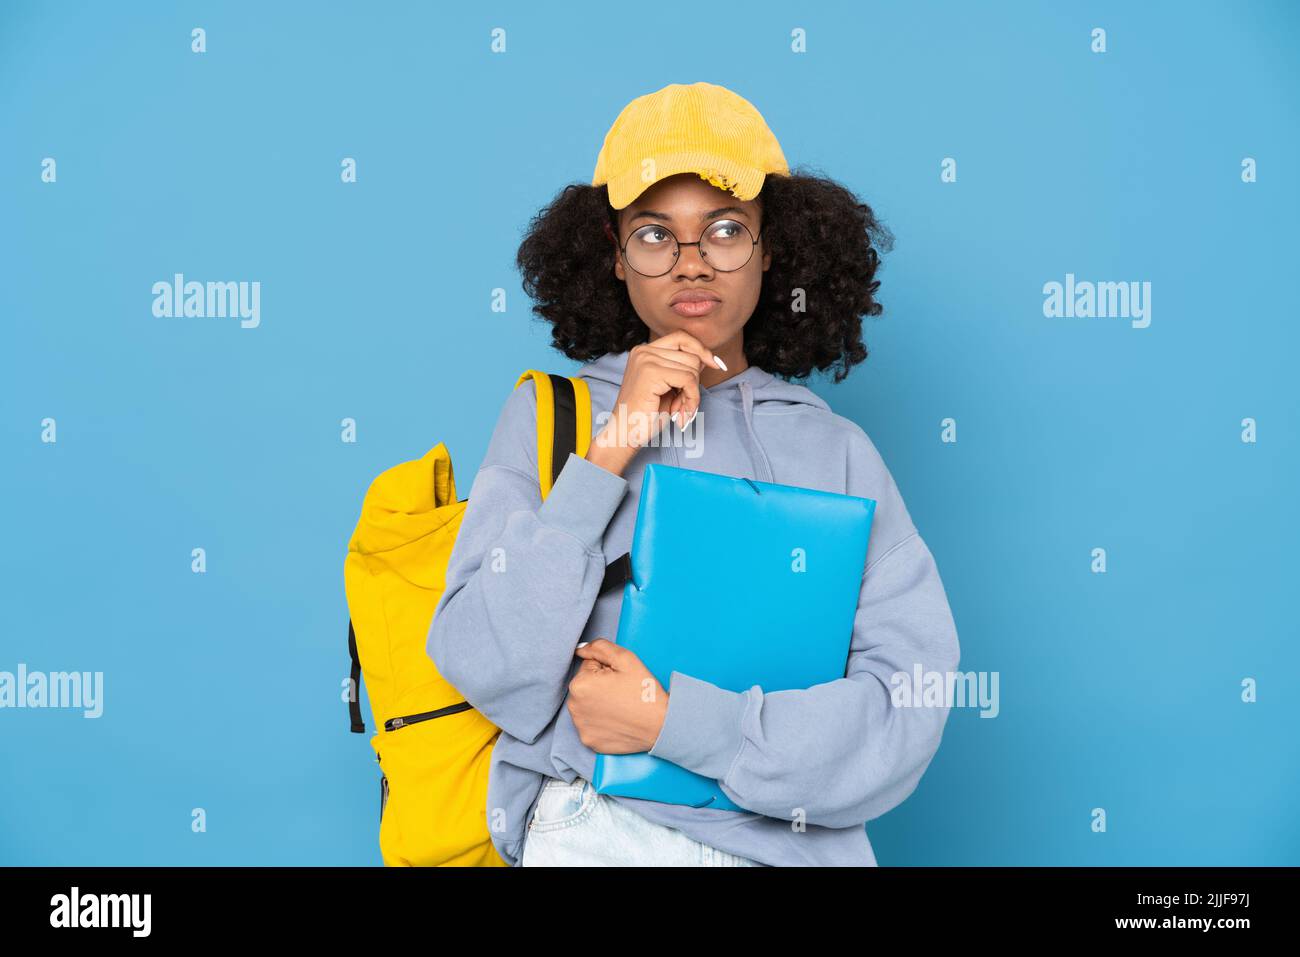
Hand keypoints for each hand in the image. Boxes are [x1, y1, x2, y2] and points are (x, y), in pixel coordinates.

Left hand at [567, 639, 668, 753]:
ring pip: (586, 705)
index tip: (620, 680)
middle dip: (600, 685)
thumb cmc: (644, 691)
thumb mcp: (625, 658)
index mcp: (580, 684)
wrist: (661, 725)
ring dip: (598, 703)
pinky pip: (590, 725)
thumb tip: (580, 649)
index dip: (607, 669)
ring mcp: (580, 726)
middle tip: (621, 692)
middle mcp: (574, 707)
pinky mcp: (588, 740)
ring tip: (620, 706)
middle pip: (585, 686)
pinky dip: (600, 722)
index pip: (589, 666)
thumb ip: (599, 647)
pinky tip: (616, 720)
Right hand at [586, 332, 724, 474]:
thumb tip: (709, 358)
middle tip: (682, 405)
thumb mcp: (669, 386)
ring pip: (692, 368)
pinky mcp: (651, 373)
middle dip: (694, 383)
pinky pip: (689, 380)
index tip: (716, 365)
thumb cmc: (646, 415)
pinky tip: (680, 414)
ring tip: (679, 411)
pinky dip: (691, 399)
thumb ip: (683, 369)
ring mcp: (646, 360)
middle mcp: (643, 350)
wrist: (625, 434)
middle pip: (691, 354)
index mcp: (645, 350)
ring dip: (692, 395)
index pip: (682, 337)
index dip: (701, 350)